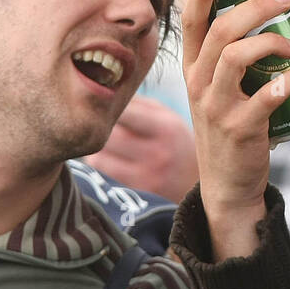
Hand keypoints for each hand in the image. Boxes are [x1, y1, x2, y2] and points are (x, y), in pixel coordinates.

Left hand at [84, 95, 198, 203]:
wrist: (196, 185)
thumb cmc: (177, 144)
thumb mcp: (169, 119)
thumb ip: (140, 105)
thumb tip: (104, 94)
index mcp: (166, 129)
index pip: (125, 112)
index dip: (106, 107)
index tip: (98, 104)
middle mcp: (157, 154)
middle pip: (109, 137)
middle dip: (97, 129)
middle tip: (93, 125)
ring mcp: (146, 177)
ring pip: (100, 158)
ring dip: (95, 149)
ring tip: (104, 143)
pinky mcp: (137, 194)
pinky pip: (103, 175)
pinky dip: (99, 164)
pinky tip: (107, 159)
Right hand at [182, 0, 289, 259]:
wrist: (227, 184)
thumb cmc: (231, 126)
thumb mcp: (219, 90)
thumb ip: (234, 60)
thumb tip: (272, 20)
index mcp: (195, 70)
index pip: (192, 23)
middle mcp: (200, 84)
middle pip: (221, 31)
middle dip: (255, 7)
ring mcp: (217, 107)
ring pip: (236, 57)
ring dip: (270, 42)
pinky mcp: (240, 128)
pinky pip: (264, 97)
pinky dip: (285, 82)